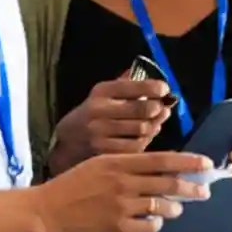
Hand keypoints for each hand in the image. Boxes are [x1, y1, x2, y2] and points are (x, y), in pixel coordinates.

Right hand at [30, 151, 211, 231]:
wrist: (46, 211)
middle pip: (167, 182)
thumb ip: (127, 164)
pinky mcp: (117, 227)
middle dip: (191, 187)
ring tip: (176, 208)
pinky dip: (156, 224)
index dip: (187, 161)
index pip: (162, 159)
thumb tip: (158, 166)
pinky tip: (154, 222)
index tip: (205, 163)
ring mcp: (121, 206)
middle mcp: (123, 182)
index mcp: (119, 162)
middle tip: (204, 191)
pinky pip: (149, 226)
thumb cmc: (72, 185)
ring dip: (174, 208)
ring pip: (162, 206)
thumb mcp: (99, 164)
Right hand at [50, 76, 173, 172]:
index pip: (133, 86)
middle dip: (158, 108)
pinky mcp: (104, 152)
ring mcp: (101, 133)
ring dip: (155, 125)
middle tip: (163, 108)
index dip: (154, 88)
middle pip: (143, 109)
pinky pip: (137, 147)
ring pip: (143, 129)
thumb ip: (126, 84)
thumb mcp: (103, 94)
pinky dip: (146, 141)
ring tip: (156, 123)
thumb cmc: (92, 114)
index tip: (165, 89)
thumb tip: (154, 79)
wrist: (66, 142)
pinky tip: (145, 137)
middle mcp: (99, 110)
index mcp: (101, 92)